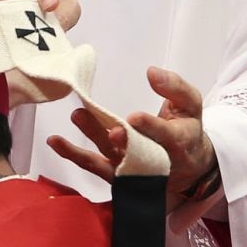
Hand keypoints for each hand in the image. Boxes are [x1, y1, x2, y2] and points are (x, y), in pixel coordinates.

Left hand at [47, 66, 218, 206]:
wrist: (187, 167)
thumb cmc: (186, 129)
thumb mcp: (191, 105)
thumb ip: (175, 87)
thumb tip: (152, 72)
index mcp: (178, 142)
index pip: (165, 136)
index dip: (150, 128)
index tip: (134, 118)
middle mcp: (154, 161)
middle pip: (135, 151)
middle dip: (122, 141)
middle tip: (110, 130)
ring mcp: (132, 170)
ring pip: (111, 158)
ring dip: (93, 138)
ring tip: (78, 116)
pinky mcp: (115, 175)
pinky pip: (93, 167)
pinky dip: (73, 155)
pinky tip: (55, 141)